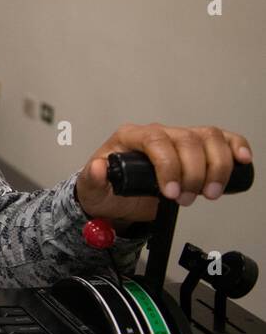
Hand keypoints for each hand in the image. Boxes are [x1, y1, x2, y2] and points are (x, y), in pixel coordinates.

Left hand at [75, 123, 252, 222]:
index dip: (169, 165)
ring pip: (208, 138)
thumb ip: (92, 180)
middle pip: (187, 140)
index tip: (171, 191)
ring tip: (209, 193)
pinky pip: (221, 139)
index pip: (156, 140)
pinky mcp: (196, 149)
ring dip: (216, 166)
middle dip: (194, 172)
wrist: (118, 199)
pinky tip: (242, 160)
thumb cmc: (107, 189)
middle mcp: (157, 133)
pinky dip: (235, 146)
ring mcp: (178, 139)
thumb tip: (98, 168)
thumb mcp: (91, 189)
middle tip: (187, 198)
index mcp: (131, 137)